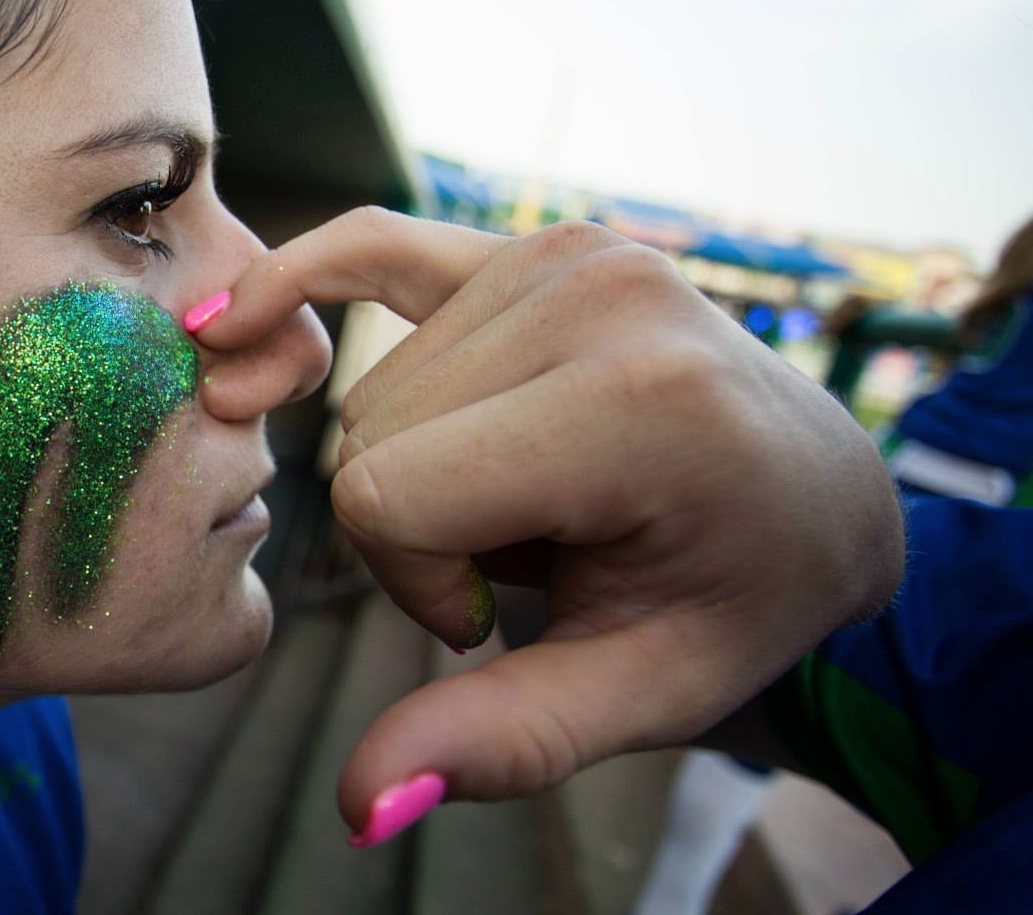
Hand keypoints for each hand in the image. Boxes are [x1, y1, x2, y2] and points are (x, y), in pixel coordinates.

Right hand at [187, 209, 902, 843]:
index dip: (418, 582)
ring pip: (365, 391)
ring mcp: (560, 253)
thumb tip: (359, 803)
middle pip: (368, 440)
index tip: (508, 613)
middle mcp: (598, 292)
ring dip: (421, 467)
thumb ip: (504, 741)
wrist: (820, 494)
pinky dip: (293, 283)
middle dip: (420, 530)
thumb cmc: (739, 596)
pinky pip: (369, 246)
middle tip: (532, 555)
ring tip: (533, 496)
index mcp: (642, 398)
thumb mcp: (647, 691)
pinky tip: (225, 323)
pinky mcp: (528, 243)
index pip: (390, 494)